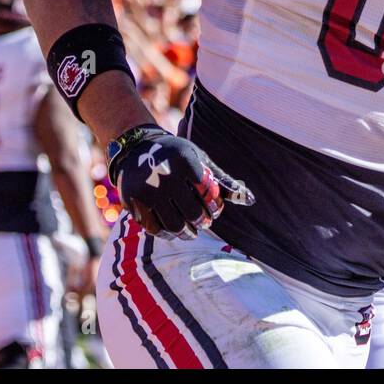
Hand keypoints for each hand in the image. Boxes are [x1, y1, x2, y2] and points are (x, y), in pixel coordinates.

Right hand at [108, 125, 253, 238]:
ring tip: (191, 232)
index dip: (215, 206)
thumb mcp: (201, 160)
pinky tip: (173, 232)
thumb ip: (223, 181)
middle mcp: (164, 175)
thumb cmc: (177, 156)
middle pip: (191, 212)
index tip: (216, 210)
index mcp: (185, 161)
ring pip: (173, 224)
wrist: (136, 148)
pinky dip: (166, 234)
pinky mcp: (133, 202)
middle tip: (205, 223)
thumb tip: (250, 200)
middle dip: (202, 222)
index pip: (208, 193)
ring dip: (186, 233)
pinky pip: (153, 227)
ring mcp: (146, 190)